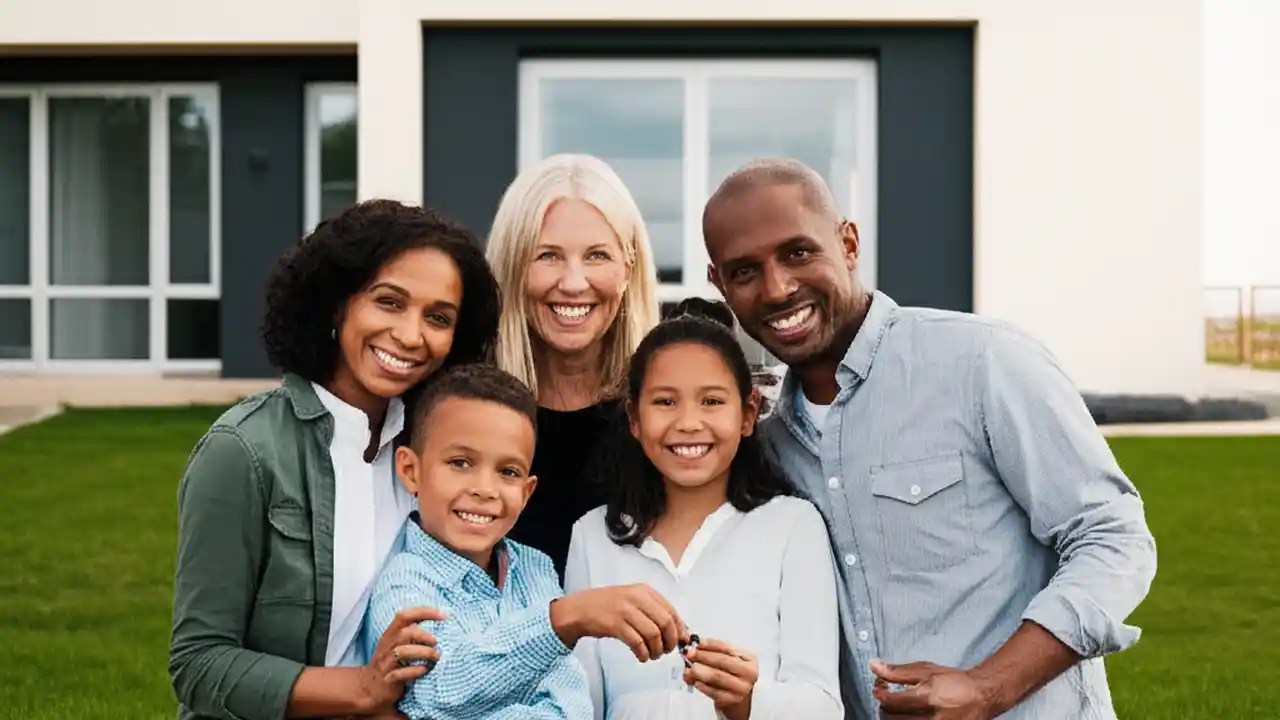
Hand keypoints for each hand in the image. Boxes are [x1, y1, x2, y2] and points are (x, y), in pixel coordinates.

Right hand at [357, 606, 446, 713]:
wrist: (368, 688)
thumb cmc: (389, 663)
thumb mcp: (398, 644)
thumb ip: (413, 633)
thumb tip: (439, 623)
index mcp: (390, 634)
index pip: (404, 616)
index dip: (424, 612)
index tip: (444, 615)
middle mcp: (387, 646)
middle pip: (404, 633)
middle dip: (423, 635)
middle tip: (436, 642)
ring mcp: (386, 663)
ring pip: (402, 652)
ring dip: (423, 652)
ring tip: (436, 656)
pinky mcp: (388, 679)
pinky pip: (400, 674)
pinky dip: (415, 671)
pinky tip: (425, 670)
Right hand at [550, 583, 686, 661]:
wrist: (580, 609)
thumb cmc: (609, 606)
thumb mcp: (633, 600)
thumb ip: (654, 611)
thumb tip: (680, 630)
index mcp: (644, 591)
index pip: (671, 610)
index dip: (679, 629)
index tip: (681, 641)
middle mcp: (636, 598)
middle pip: (665, 622)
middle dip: (670, 641)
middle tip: (667, 651)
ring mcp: (625, 610)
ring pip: (653, 634)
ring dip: (657, 650)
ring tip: (653, 655)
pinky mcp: (615, 624)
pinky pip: (637, 642)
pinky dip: (643, 653)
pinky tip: (642, 656)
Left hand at [683, 638, 757, 719]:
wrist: (738, 702)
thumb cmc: (731, 677)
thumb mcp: (727, 662)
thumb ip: (712, 653)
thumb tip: (692, 647)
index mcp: (749, 659)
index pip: (728, 648)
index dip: (710, 644)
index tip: (696, 642)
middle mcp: (749, 673)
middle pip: (723, 661)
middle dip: (703, 656)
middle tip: (689, 654)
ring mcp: (742, 688)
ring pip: (717, 676)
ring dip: (700, 670)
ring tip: (689, 668)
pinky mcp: (732, 701)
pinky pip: (714, 691)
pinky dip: (703, 686)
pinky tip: (695, 682)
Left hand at [871, 659, 997, 719]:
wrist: (981, 696)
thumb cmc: (954, 681)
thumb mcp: (926, 670)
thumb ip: (898, 672)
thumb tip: (874, 666)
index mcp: (927, 698)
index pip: (891, 702)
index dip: (880, 694)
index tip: (880, 689)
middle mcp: (931, 718)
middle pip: (892, 719)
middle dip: (884, 708)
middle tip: (888, 700)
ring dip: (893, 718)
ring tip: (898, 710)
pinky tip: (909, 716)